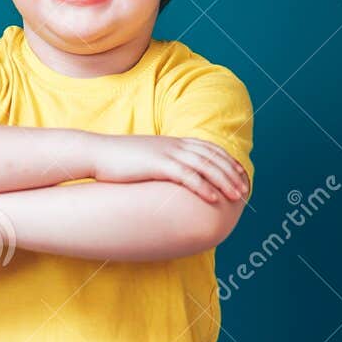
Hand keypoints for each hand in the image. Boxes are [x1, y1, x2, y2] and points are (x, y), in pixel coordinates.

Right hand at [90, 135, 248, 202]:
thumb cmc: (117, 161)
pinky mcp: (157, 165)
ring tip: (237, 196)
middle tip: (245, 190)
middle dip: (231, 174)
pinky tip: (213, 199)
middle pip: (212, 158)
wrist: (95, 153)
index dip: (227, 161)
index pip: (209, 149)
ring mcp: (167, 154)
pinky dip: (203, 187)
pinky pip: (187, 176)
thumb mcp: (145, 158)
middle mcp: (174, 145)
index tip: (241, 174)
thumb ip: (161, 163)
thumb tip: (169, 175)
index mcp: (173, 143)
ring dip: (224, 181)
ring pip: (205, 167)